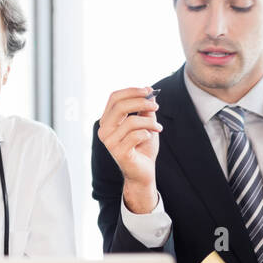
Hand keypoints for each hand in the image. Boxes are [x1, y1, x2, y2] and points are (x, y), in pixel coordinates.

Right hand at [97, 87, 161, 213]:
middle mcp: (104, 130)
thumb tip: (149, 90)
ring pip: (131, 121)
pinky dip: (147, 134)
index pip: (114, 98)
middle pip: (120, 106)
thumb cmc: (143, 148)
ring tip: (158, 127)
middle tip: (156, 106)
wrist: (144, 172)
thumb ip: (145, 108)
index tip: (148, 91)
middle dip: (141, 102)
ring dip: (149, 122)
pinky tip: (149, 138)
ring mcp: (109, 142)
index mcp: (107, 121)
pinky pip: (136, 135)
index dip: (131, 91)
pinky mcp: (118, 152)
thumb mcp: (145, 123)